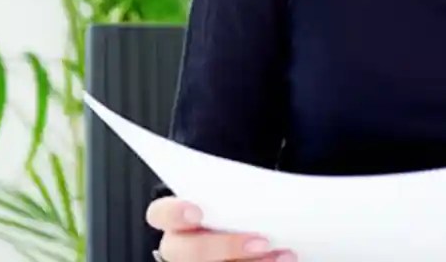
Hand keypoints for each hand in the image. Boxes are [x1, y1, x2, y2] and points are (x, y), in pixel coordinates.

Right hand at [146, 197, 296, 261]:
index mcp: (176, 219)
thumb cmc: (239, 207)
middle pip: (187, 253)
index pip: (161, 214)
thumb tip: (270, 189)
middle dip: (225, 246)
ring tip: (285, 255)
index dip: (175, 213)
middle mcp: (180, 249)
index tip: (197, 213)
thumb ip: (238, 193)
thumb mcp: (236, 195)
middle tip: (262, 240)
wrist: (250, 226)